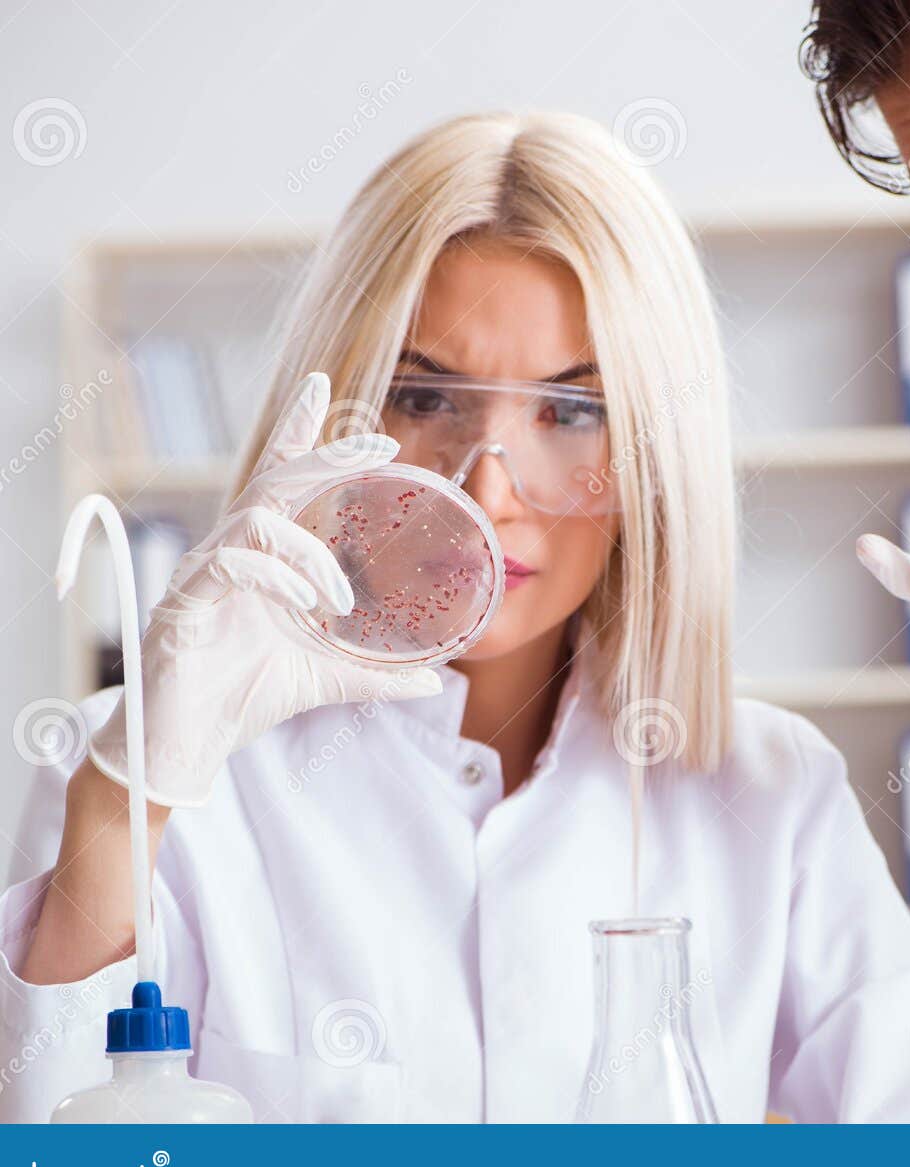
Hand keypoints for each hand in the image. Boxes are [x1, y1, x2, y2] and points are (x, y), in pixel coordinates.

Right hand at [88, 373, 444, 807]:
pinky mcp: (184, 601)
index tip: (326, 388)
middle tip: (379, 443)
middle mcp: (231, 551)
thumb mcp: (327, 678)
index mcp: (262, 557)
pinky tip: (303, 606)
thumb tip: (434, 681)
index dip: (299, 430)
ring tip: (337, 599)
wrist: (188, 743)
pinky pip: (231, 565)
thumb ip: (378, 674)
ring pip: (259, 521)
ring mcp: (204, 572)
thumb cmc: (246, 695)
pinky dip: (274, 578)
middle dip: (326, 454)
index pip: (279, 477)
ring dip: (310, 553)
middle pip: (275, 479)